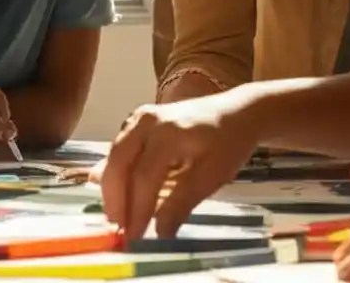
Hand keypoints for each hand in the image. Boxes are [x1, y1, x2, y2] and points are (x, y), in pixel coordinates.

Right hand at [99, 87, 260, 238]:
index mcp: (168, 132)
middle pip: (119, 163)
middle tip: (119, 229)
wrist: (236, 112)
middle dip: (115, 199)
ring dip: (113, 188)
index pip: (144, 176)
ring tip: (118, 218)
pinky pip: (119, 150)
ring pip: (115, 157)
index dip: (137, 208)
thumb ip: (182, 203)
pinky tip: (118, 194)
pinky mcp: (137, 123)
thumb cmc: (228, 143)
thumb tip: (160, 234)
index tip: (135, 237)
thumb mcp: (211, 176)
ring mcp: (138, 119)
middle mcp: (146, 121)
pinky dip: (116, 174)